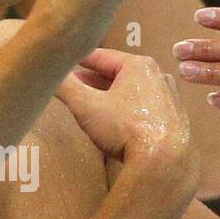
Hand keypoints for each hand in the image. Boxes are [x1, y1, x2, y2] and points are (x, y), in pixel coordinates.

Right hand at [57, 48, 199, 193]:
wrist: (165, 162)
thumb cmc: (126, 129)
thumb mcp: (86, 106)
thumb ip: (64, 86)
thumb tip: (46, 72)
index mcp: (138, 65)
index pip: (100, 56)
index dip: (78, 60)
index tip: (65, 61)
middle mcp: (157, 76)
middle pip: (117, 73)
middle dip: (94, 80)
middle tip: (74, 84)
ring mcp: (169, 98)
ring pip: (132, 91)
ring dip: (113, 95)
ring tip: (95, 104)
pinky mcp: (173, 119)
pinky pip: (144, 108)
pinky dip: (129, 110)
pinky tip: (119, 122)